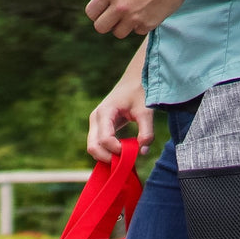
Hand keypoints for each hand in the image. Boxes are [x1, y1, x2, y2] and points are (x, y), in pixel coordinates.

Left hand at [86, 0, 205, 37]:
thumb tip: (104, 2)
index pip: (91, 12)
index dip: (98, 12)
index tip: (105, 10)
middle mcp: (119, 6)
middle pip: (100, 27)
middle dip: (108, 23)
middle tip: (118, 16)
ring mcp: (133, 17)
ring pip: (118, 33)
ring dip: (125, 25)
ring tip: (136, 11)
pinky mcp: (146, 25)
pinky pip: (137, 31)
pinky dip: (142, 24)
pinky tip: (150, 10)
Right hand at [87, 44, 153, 161]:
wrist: (135, 79)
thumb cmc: (140, 92)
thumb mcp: (146, 111)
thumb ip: (147, 132)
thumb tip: (142, 152)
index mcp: (105, 112)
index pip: (105, 139)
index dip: (118, 149)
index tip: (133, 151)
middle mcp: (95, 119)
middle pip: (93, 147)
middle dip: (108, 157)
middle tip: (125, 159)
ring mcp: (94, 123)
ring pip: (93, 148)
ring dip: (107, 156)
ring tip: (125, 155)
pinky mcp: (98, 127)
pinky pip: (97, 145)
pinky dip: (107, 152)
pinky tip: (122, 151)